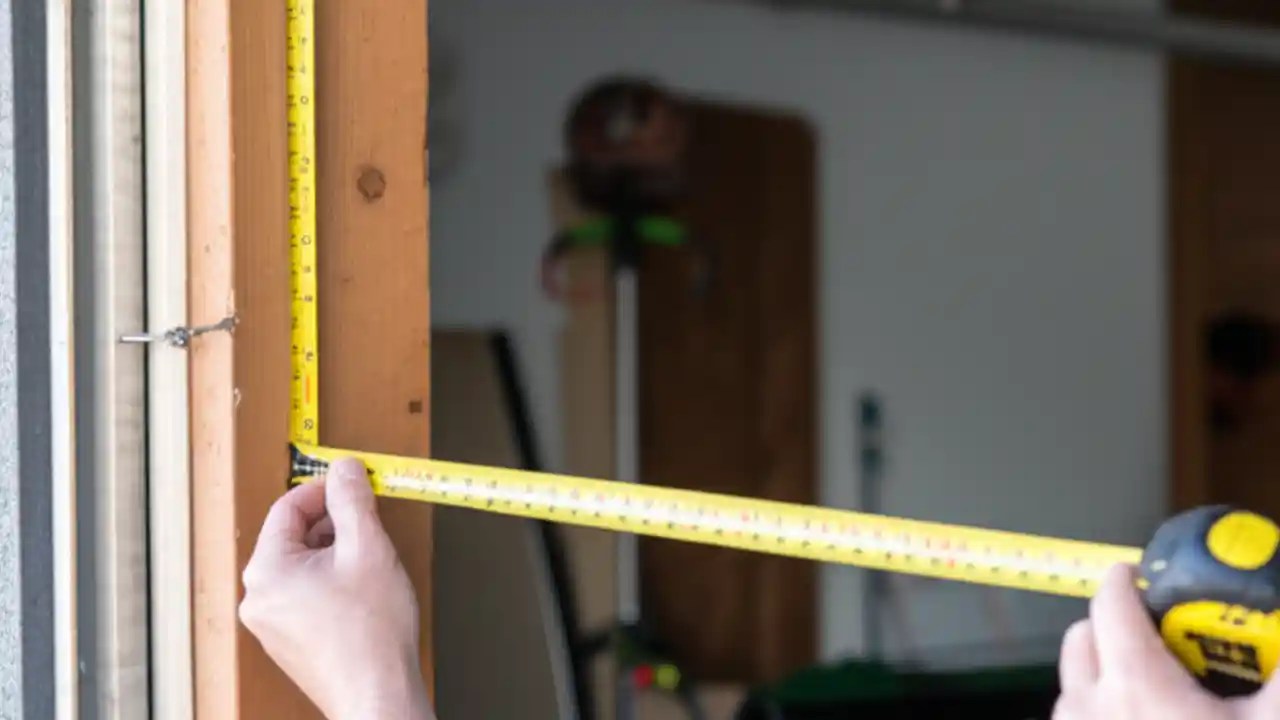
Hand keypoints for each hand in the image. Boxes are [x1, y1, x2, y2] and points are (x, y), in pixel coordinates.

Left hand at [239, 457, 433, 719]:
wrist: (378, 696)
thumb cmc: (371, 633)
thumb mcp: (369, 548)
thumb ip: (353, 500)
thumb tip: (345, 469)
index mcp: (267, 571)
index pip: (288, 507)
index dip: (325, 490)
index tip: (354, 485)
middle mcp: (259, 597)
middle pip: (295, 536)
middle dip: (335, 526)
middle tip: (371, 526)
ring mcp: (271, 623)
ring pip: (304, 566)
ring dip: (337, 554)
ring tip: (372, 567)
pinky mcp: (289, 641)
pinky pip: (307, 593)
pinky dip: (333, 583)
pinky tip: (364, 595)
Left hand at [1054, 563, 1279, 718]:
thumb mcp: (1269, 718)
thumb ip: (1278, 670)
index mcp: (1136, 682)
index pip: (1110, 600)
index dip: (1127, 580)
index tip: (1145, 577)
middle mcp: (1089, 701)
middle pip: (1083, 632)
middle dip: (1113, 625)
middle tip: (1156, 637)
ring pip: (1073, 673)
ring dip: (1103, 666)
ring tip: (1151, 684)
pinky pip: (1072, 708)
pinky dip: (1096, 702)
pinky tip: (1138, 716)